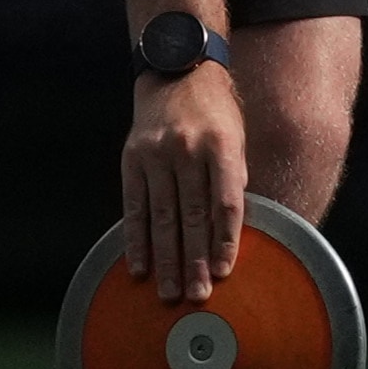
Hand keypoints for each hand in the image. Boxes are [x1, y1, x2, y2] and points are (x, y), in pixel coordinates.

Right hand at [120, 64, 248, 302]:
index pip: (225, 202)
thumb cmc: (215, 113)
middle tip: (197, 296)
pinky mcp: (132, 159)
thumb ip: (232, 181)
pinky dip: (136, 240)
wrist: (177, 72)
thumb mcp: (235, 139)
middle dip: (195, 260)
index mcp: (221, 145)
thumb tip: (231, 233)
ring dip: (166, 259)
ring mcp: (156, 154)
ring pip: (162, 217)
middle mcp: (187, 149)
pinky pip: (134, 207)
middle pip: (192, 216)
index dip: (225, 240)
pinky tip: (140, 266)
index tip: (223, 272)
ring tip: (170, 292)